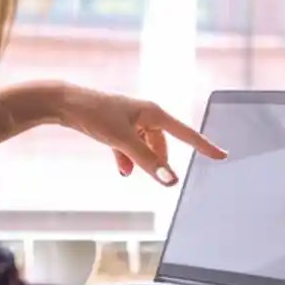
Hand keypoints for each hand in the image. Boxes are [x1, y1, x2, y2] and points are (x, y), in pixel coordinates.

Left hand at [58, 85, 226, 185]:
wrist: (62, 102)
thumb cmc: (94, 115)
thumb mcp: (123, 140)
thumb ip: (147, 162)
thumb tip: (170, 181)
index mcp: (155, 113)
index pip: (187, 133)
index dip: (205, 146)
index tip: (222, 156)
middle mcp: (146, 114)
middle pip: (163, 144)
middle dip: (158, 161)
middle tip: (156, 177)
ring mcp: (132, 120)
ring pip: (146, 146)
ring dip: (140, 160)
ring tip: (129, 171)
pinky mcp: (117, 125)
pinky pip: (131, 145)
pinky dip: (128, 158)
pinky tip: (121, 169)